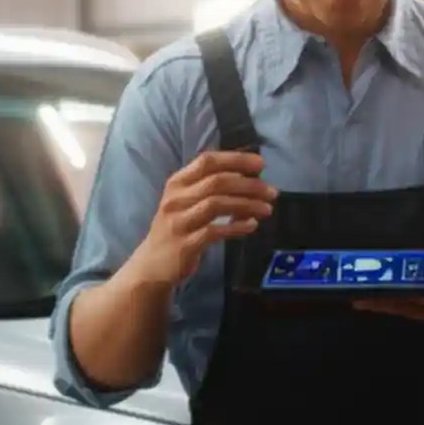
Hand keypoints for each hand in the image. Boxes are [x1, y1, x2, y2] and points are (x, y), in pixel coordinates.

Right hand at [126, 151, 276, 287]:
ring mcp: (178, 221)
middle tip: (272, 192)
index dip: (236, 159)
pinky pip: (214, 231)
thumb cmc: (177, 228)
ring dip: (247, 205)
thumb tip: (249, 178)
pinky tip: (252, 226)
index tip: (260, 163)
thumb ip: (211, 188)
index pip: (207, 161)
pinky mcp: (185, 244)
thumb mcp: (187, 202)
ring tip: (267, 209)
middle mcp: (176, 198)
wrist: (152, 265)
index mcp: (177, 182)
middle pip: (217, 182)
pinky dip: (236, 226)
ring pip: (217, 204)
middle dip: (249, 185)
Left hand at [352, 226, 423, 322]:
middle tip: (357, 294)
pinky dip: (392, 304)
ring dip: (384, 305)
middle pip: (409, 305)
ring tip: (357, 298)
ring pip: (407, 309)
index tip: (383, 286)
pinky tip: (374, 298)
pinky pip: (409, 308)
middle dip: (385, 300)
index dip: (404, 290)